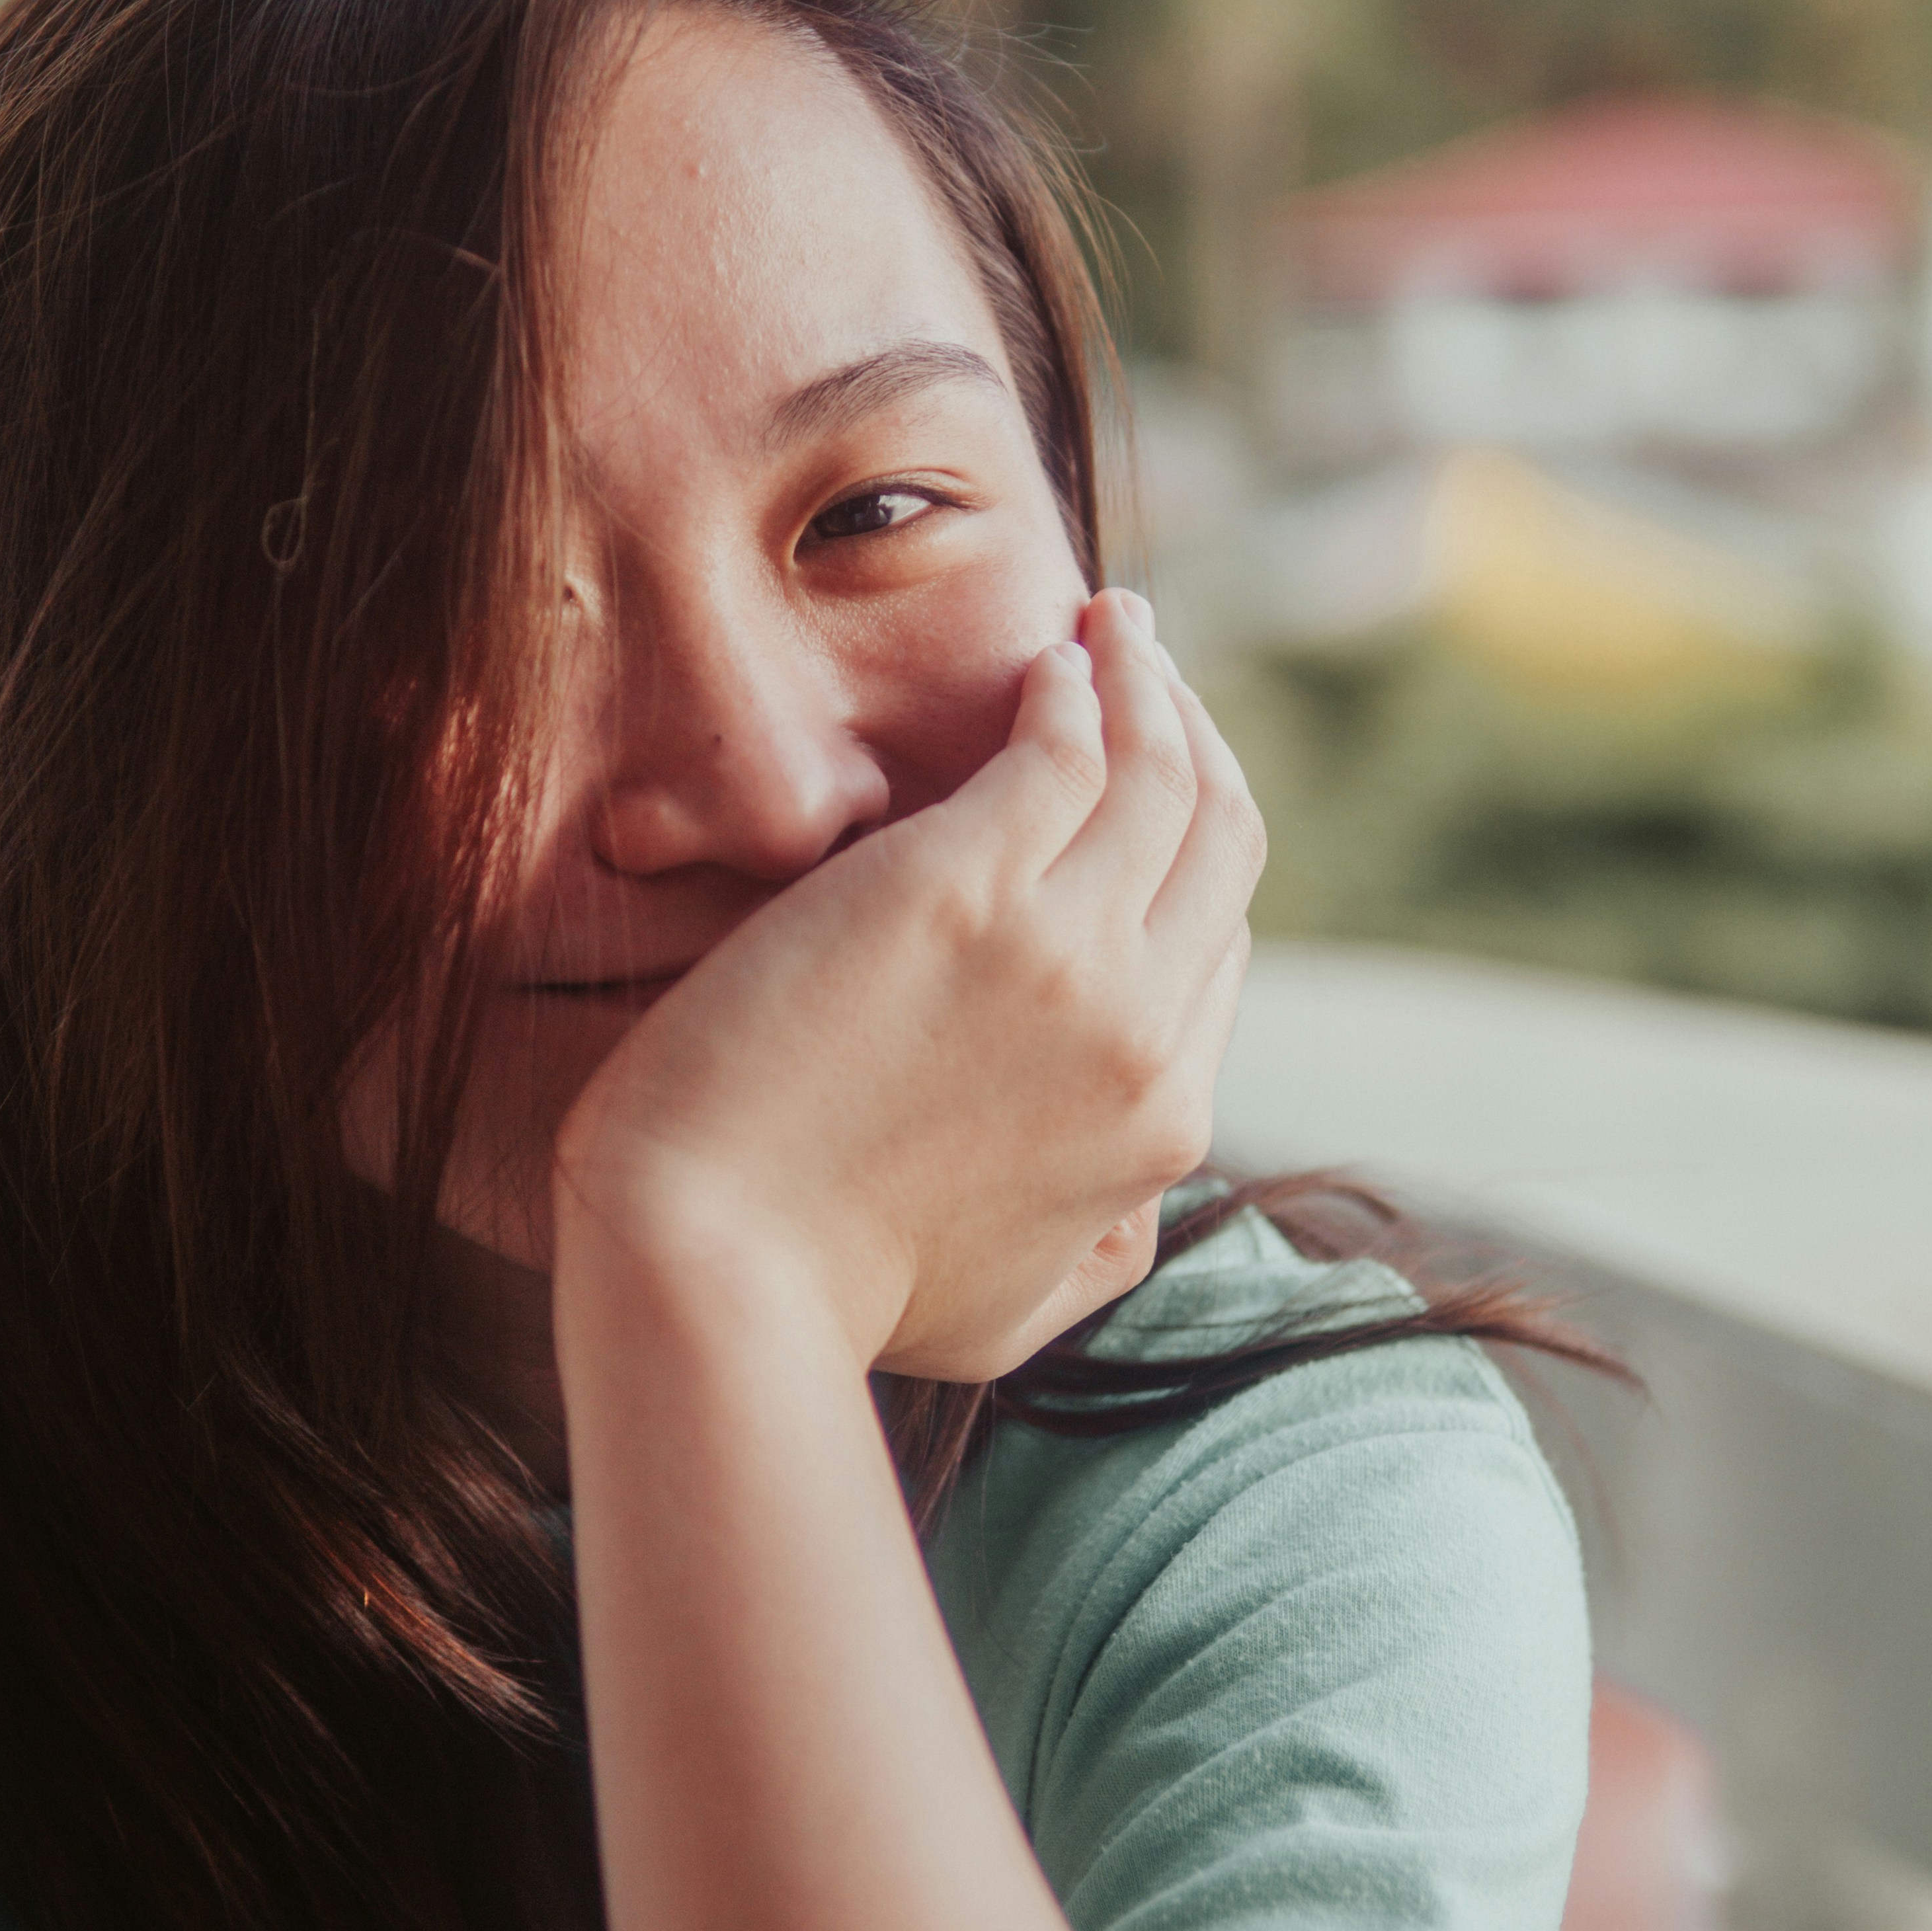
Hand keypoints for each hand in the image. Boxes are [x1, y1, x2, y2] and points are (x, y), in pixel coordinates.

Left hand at [552, 588, 1262, 1380]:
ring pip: (1162, 773)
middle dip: (1199, 740)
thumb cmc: (830, 1297)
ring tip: (1115, 624)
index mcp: (1159, 1124)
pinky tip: (1049, 656)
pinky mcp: (965, 884)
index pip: (1217, 946)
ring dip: (1152, 681)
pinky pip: (1064, 745)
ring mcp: (1064, 952)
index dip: (1194, 851)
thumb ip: (1101, 1246)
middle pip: (1217, 839)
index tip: (1152, 784)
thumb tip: (1138, 1198)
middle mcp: (1139, 1029)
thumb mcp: (1020, 1306)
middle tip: (1154, 669)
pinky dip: (1078, 686)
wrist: (714, 1269)